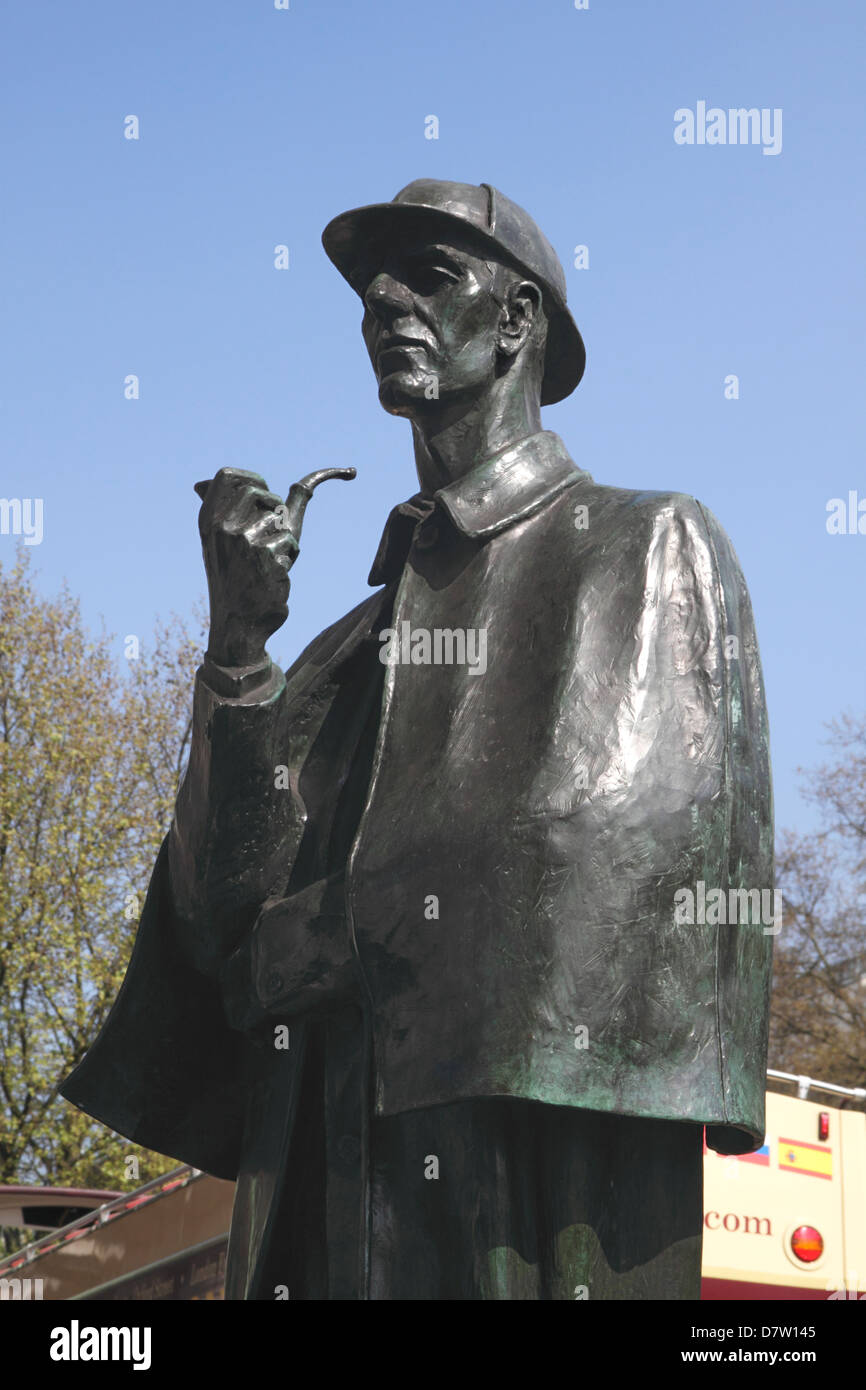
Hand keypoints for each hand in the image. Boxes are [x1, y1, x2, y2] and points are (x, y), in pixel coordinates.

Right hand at [195, 468, 298, 667]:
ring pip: (279, 519)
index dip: (251, 477)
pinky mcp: (265, 555)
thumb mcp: (216, 545)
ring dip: (283, 538)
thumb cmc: (233, 581)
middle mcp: (221, 528)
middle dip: (275, 505)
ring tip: (270, 561)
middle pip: (257, 490)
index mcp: (208, 522)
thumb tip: (200, 484)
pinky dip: (289, 557)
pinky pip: (290, 542)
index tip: (264, 490)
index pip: (226, 475)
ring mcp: (243, 540)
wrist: (238, 623)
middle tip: (276, 527)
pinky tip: (274, 576)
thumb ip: (217, 513)